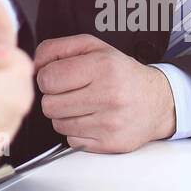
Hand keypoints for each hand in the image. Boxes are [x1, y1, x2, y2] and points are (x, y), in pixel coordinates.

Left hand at [33, 33, 175, 152]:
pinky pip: (72, 141)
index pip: (48, 78)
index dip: (47, 78)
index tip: (57, 77)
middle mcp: (107, 95)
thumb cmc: (121, 73)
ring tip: (83, 104)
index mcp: (101, 67)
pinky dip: (76, 131)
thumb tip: (33, 65)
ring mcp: (109, 123)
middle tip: (71, 92)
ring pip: (58, 124)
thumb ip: (56, 49)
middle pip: (49, 104)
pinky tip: (91, 119)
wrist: (158, 101)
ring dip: (64, 115)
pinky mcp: (110, 144)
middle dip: (54, 97)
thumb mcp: (92, 47)